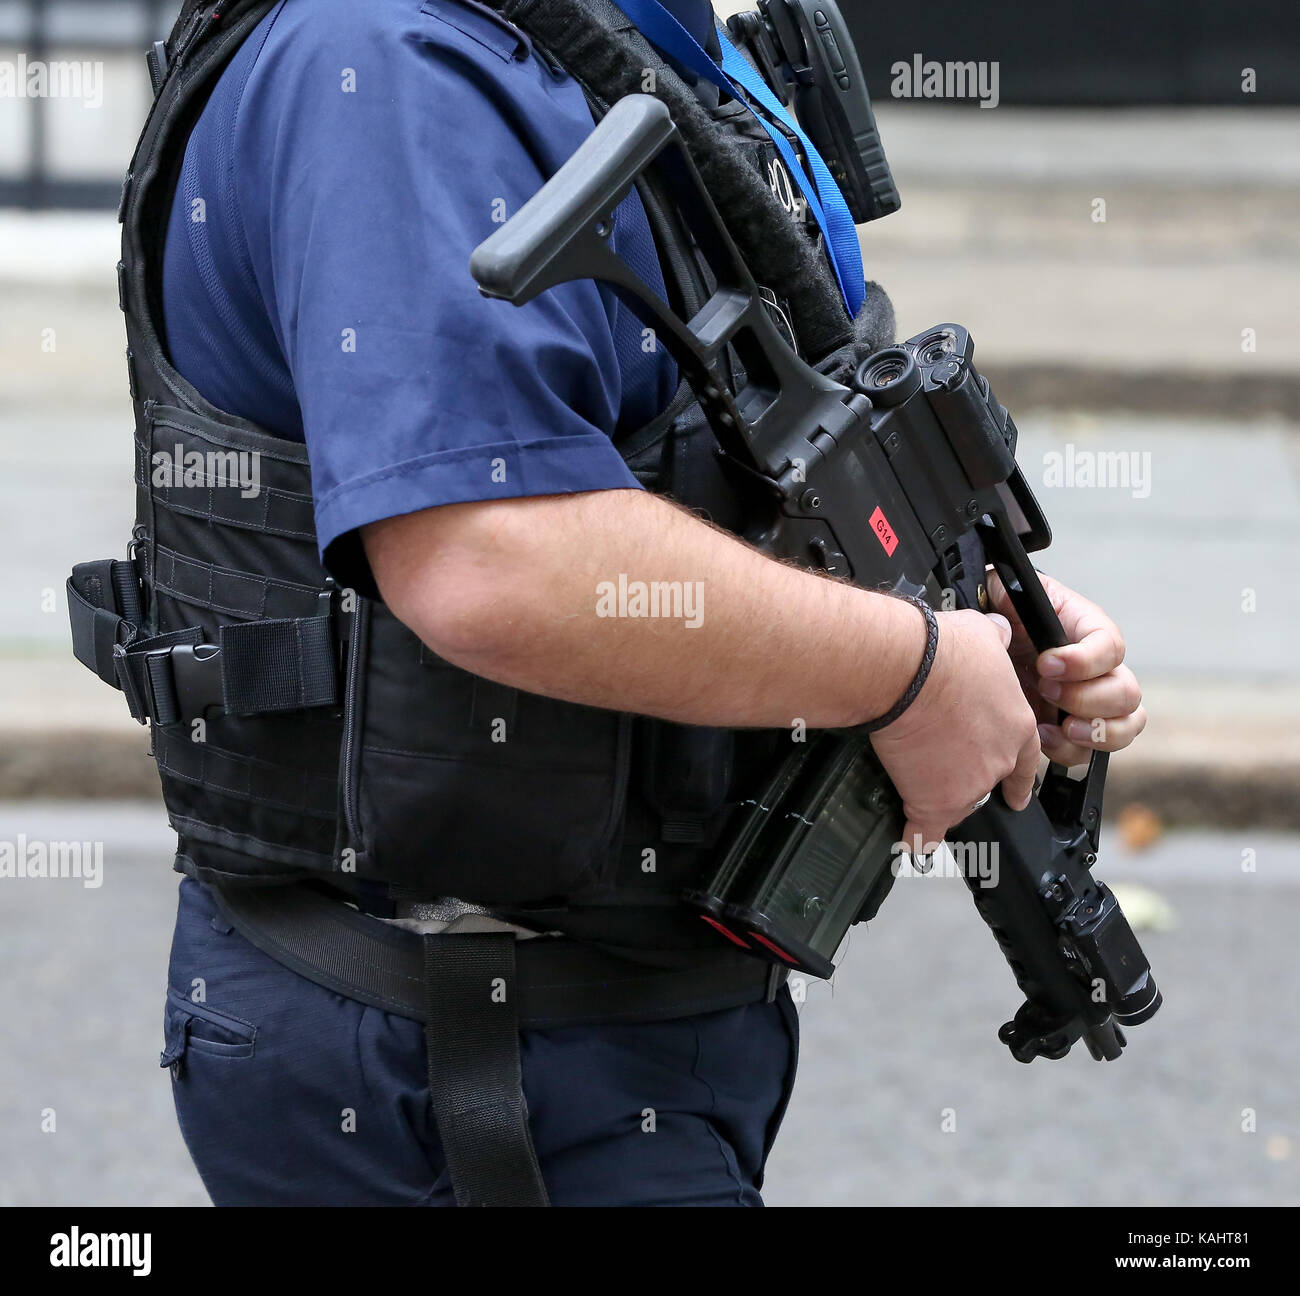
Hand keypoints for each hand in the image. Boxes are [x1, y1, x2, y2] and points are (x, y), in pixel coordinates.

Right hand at [869, 608, 1040, 852]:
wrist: (908, 669)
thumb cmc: (940, 650)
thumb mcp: (983, 635)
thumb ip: (994, 645)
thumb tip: (996, 634)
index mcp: (1015, 725)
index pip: (1023, 761)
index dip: (1014, 776)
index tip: (1015, 791)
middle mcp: (997, 759)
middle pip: (987, 784)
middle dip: (968, 778)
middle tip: (945, 767)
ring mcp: (967, 784)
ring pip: (958, 806)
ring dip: (940, 797)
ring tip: (920, 786)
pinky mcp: (933, 799)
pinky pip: (926, 831)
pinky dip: (917, 837)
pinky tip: (912, 842)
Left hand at [987, 570, 1146, 766]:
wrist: (984, 652)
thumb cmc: (1001, 617)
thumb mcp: (1003, 594)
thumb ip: (1006, 593)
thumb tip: (1001, 602)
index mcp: (1087, 630)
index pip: (1111, 646)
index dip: (1085, 660)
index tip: (1047, 663)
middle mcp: (1100, 669)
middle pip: (1127, 691)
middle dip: (1087, 697)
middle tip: (1046, 690)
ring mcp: (1092, 702)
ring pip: (1126, 724)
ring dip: (1097, 730)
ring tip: (1062, 726)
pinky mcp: (1073, 730)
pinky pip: (1091, 752)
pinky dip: (1071, 750)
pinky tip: (1042, 739)